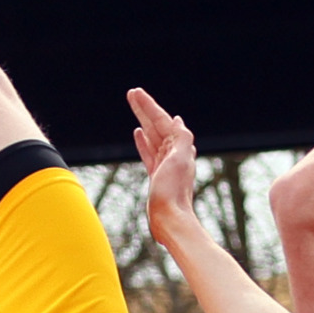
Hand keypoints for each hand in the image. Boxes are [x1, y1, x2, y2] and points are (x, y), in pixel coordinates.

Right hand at [129, 87, 196, 236]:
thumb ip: (181, 139)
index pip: (162, 120)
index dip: (149, 106)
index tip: (136, 93)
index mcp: (179, 147)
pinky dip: (143, 140)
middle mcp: (173, 153)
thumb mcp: (180, 161)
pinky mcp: (156, 175)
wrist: (169, 220)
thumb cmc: (173, 193)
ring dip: (143, 120)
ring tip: (134, 106)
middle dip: (145, 109)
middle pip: (157, 125)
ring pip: (152, 136)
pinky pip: (149, 151)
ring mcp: (164, 164)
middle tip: (132, 93)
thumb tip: (177, 121)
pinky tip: (138, 132)